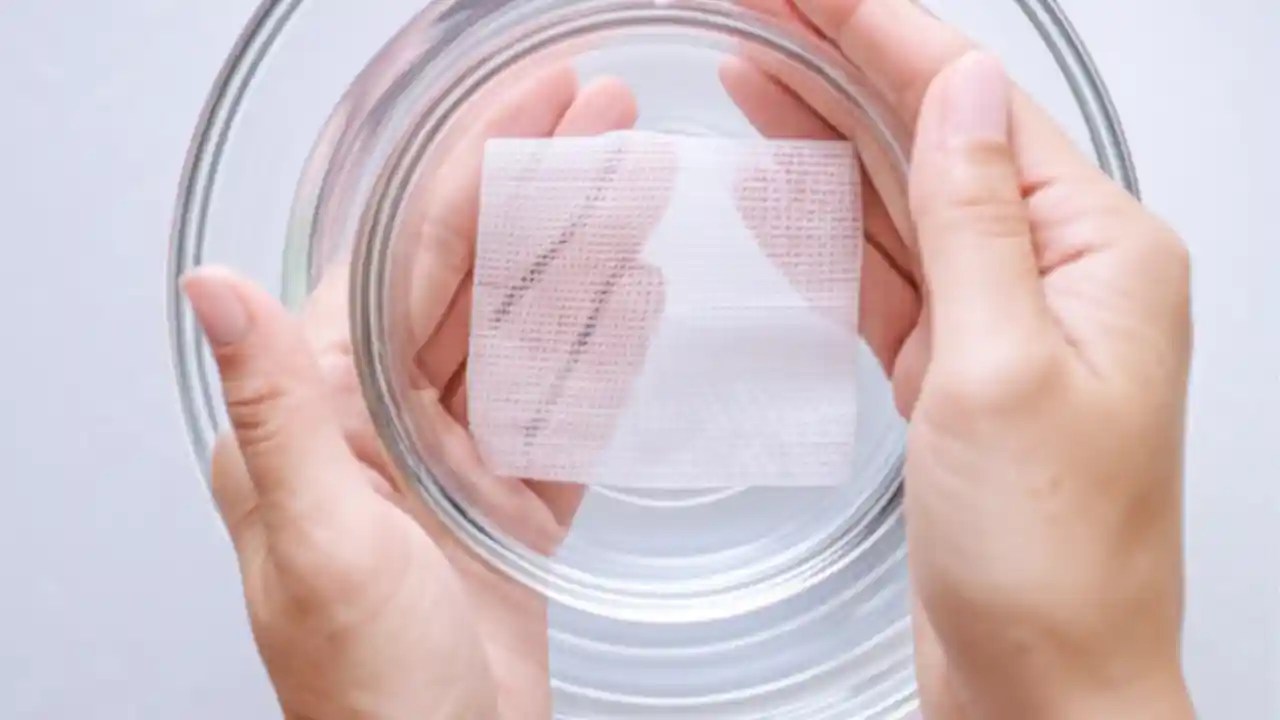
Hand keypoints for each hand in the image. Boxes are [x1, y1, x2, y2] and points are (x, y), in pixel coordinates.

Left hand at [183, 68, 649, 719]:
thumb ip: (276, 409)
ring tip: (636, 181)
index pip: (400, 261)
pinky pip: (563, 402)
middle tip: (605, 119)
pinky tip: (635, 292)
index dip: (469, 173)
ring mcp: (456, 456)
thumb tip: (213, 286)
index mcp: (322, 413)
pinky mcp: (513, 494)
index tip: (528, 108)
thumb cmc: (364, 692)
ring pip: (526, 329)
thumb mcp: (317, 545)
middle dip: (539, 191)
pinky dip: (600, 348)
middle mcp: (384, 421)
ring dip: (581, 253)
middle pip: (472, 279)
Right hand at [725, 1, 1192, 717]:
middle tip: (763, 13)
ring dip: (827, 139)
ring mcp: (1004, 322)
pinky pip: (887, 275)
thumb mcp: (1002, 368)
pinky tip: (782, 191)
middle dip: (845, 65)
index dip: (883, 30)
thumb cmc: (1054, 563)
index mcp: (1101, 252)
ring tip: (751, 76)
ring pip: (903, 201)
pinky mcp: (954, 372)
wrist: (1043, 689)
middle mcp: (1060, 274)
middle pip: (936, 136)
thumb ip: (976, 220)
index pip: (976, 101)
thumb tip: (959, 88)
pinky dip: (830, 231)